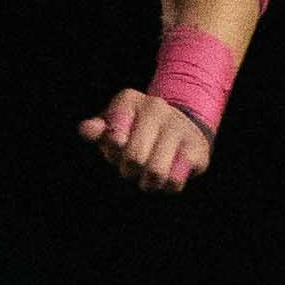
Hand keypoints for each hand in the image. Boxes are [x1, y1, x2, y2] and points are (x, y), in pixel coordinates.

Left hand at [80, 86, 213, 194]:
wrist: (180, 128)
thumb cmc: (135, 133)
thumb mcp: (113, 130)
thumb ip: (98, 131)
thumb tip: (86, 130)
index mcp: (129, 100)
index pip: (115, 138)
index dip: (114, 149)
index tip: (118, 145)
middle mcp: (156, 107)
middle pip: (135, 158)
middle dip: (129, 169)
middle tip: (132, 165)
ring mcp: (179, 126)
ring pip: (156, 172)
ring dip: (148, 181)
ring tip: (149, 174)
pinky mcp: (198, 148)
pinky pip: (174, 181)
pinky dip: (167, 184)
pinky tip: (169, 172)